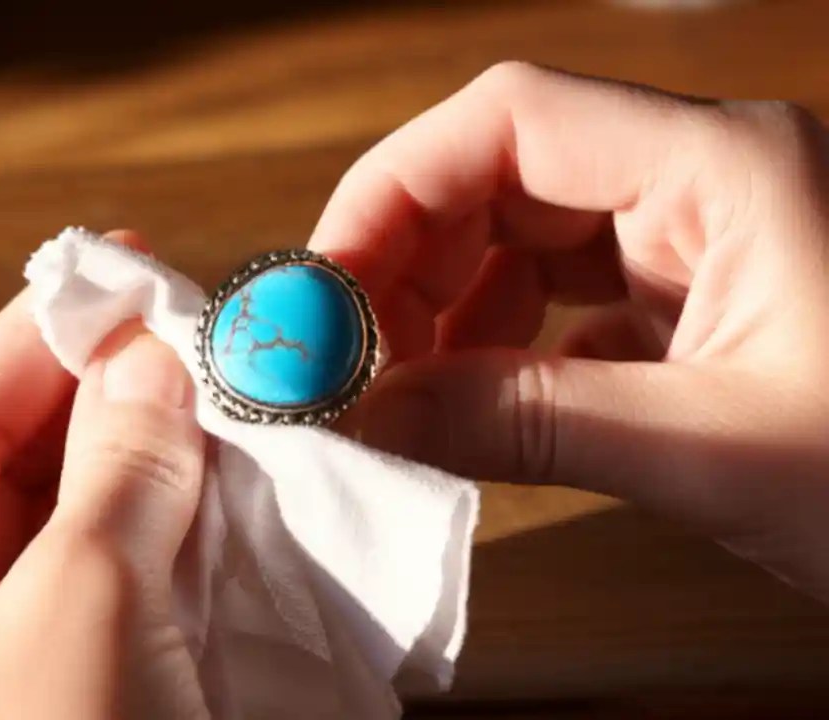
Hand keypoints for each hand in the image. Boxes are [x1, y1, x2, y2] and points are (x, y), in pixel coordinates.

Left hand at [0, 232, 209, 718]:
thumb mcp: (84, 607)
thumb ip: (117, 470)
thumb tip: (149, 357)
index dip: (33, 337)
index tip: (116, 271)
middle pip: (8, 463)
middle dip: (100, 395)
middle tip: (184, 336)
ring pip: (67, 522)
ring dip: (142, 462)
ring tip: (213, 401)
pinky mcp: (66, 690)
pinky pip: (108, 583)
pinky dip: (161, 533)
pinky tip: (219, 487)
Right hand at [314, 63, 828, 599]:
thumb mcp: (713, 453)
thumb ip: (530, 424)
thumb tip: (368, 419)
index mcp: (727, 165)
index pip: (512, 118)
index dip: (393, 189)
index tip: (320, 286)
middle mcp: (711, 177)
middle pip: (506, 172)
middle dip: (408, 260)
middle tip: (340, 357)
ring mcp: (710, 237)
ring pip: (530, 235)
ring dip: (449, 309)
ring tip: (398, 392)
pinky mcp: (706, 300)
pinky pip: (570, 297)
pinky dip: (505, 346)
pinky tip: (472, 403)